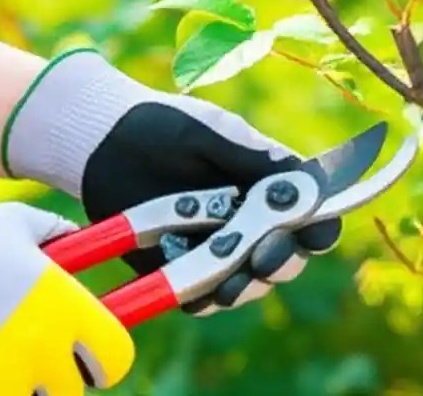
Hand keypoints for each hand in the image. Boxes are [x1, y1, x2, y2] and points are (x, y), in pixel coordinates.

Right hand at [0, 178, 133, 395]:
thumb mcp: (14, 223)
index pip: (115, 357)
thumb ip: (54, 231)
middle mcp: (45, 347)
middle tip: (36, 364)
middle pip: (71, 390)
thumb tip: (76, 233)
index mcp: (67, 308)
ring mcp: (6, 378)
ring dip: (20, 389)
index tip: (90, 358)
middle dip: (58, 379)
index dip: (105, 360)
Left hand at [3, 49, 341, 314]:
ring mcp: (217, 248)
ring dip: (246, 286)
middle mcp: (250, 221)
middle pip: (287, 256)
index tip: (314, 233)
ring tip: (232, 283)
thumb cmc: (164, 126)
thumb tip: (305, 183)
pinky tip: (198, 293)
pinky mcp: (180, 270)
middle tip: (266, 257)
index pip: (312, 213)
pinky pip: (201, 294)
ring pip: (248, 282)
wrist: (102, 144)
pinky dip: (203, 297)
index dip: (320, 227)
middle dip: (282, 260)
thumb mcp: (212, 133)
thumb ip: (255, 158)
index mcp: (269, 185)